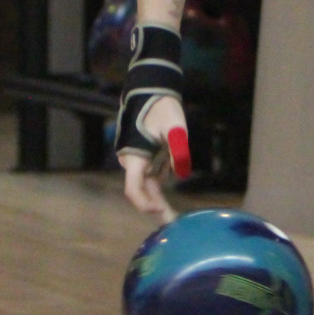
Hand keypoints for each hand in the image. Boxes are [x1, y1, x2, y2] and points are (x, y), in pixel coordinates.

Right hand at [120, 94, 187, 220]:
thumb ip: (177, 149)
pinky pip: (152, 175)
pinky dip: (161, 184)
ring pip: (148, 185)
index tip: (158, 211)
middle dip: (156, 207)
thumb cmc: (162, 108)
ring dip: (159, 198)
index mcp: (135, 156)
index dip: (144, 203)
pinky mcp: (146, 156)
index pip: (134, 188)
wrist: (153, 91)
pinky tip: (171, 189)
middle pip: (142, 191)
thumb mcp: (174, 126)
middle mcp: (133, 161)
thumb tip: (180, 172)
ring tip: (173, 216)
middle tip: (172, 223)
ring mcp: (139, 160)